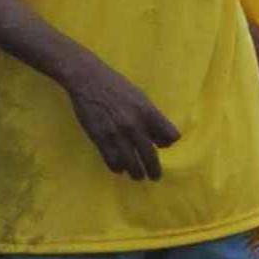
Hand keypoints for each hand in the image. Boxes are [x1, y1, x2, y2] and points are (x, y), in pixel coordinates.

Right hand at [60, 55, 180, 180]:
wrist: (89, 81)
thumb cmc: (118, 87)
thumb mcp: (141, 98)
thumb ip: (152, 116)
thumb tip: (160, 137)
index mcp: (149, 113)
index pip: (170, 137)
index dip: (168, 143)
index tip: (163, 146)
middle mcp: (135, 125)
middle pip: (151, 154)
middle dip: (154, 169)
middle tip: (155, 177)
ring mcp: (117, 133)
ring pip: (131, 161)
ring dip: (136, 172)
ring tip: (138, 177)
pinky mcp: (100, 138)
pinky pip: (111, 159)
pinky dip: (116, 167)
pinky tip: (119, 169)